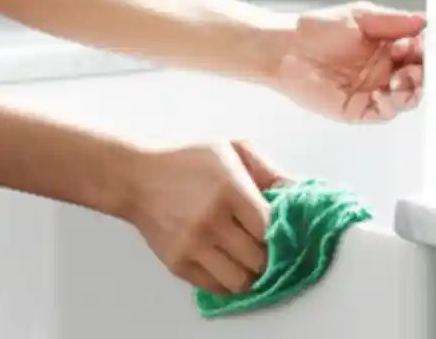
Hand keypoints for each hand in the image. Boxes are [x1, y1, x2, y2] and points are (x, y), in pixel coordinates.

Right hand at [122, 140, 288, 293]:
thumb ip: (270, 171)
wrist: (135, 176)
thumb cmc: (188, 159)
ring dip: (252, 274)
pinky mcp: (177, 263)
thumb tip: (300, 192)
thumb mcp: (233, 149)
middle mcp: (212, 221)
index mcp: (230, 190)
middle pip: (259, 258)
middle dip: (271, 255)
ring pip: (240, 280)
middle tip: (271, 247)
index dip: (283, 233)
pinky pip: (215, 287)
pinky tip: (232, 265)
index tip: (287, 231)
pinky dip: (230, 282)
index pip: (271, 227)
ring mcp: (192, 245)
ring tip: (252, 259)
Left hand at [272, 2, 426, 122]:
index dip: (433, 50)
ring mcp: (375, 91)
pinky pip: (384, 113)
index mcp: (391, 47)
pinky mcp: (359, 110)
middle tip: (419, 64)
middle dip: (426, 72)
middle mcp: (387, 71)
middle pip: (421, 77)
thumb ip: (393, 20)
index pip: (423, 52)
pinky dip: (391, 106)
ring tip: (402, 79)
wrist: (285, 48)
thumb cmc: (320, 28)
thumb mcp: (361, 15)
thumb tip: (426, 21)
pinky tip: (384, 94)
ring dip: (412, 90)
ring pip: (408, 98)